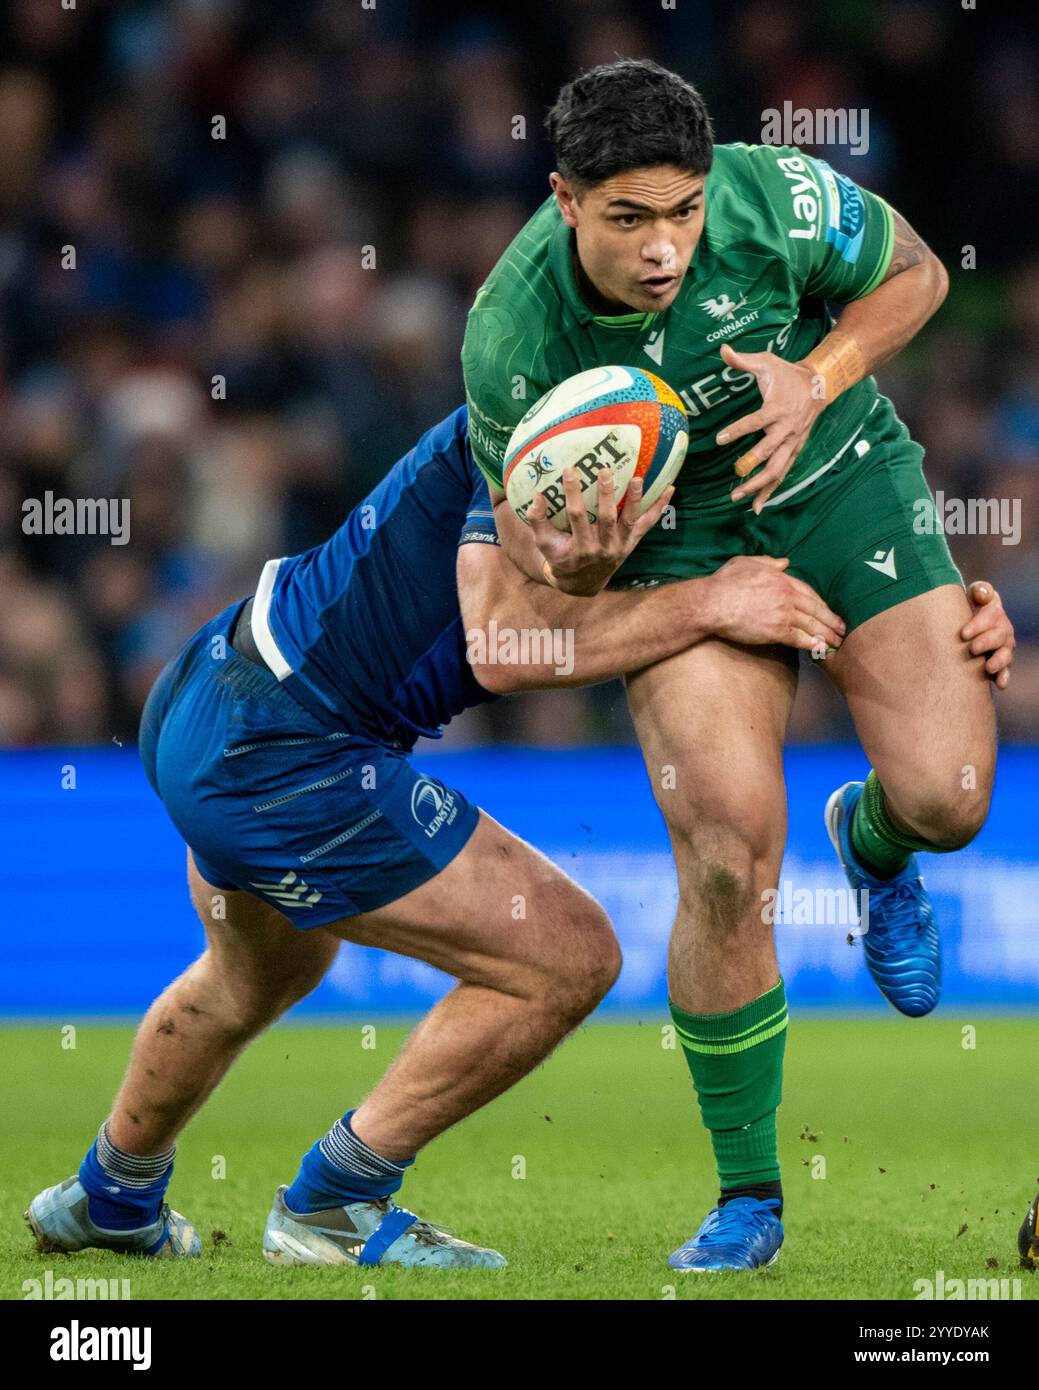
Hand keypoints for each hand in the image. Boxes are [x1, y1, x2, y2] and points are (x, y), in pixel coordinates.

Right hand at [527, 467, 674, 596]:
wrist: (582, 582)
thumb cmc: (560, 556)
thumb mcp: (544, 543)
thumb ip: (537, 520)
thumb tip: (536, 495)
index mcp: (581, 548)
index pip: (577, 516)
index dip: (573, 493)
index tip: (570, 469)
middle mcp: (604, 548)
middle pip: (607, 518)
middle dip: (607, 494)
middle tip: (605, 470)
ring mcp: (621, 545)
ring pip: (630, 521)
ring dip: (635, 499)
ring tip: (638, 478)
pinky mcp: (632, 542)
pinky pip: (648, 524)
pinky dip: (660, 507)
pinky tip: (670, 488)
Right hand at [701, 555, 845, 652]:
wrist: (712, 603)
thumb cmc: (724, 582)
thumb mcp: (746, 562)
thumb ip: (768, 562)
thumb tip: (784, 562)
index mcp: (781, 578)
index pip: (808, 592)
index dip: (820, 603)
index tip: (828, 610)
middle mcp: (787, 596)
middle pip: (816, 609)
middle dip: (831, 620)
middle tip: (842, 629)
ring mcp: (783, 613)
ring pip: (812, 625)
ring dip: (826, 634)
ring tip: (836, 642)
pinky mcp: (777, 631)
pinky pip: (800, 639)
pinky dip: (812, 644)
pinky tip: (820, 649)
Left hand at [717, 343, 826, 513]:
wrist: (820, 385)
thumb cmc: (787, 374)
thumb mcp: (766, 362)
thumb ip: (743, 360)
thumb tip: (723, 349)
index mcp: (777, 409)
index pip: (755, 422)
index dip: (737, 430)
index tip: (719, 439)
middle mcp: (786, 429)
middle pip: (769, 454)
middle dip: (751, 467)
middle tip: (733, 479)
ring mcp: (792, 443)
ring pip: (777, 470)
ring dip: (758, 486)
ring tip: (737, 498)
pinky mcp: (794, 450)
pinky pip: (782, 474)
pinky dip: (770, 490)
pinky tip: (756, 506)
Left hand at [961, 580, 1014, 688]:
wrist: (959, 627)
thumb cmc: (963, 608)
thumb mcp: (969, 596)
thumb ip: (978, 591)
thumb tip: (982, 594)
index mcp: (994, 611)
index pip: (991, 614)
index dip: (979, 624)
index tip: (963, 633)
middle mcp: (1002, 629)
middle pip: (1000, 635)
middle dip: (987, 642)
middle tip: (973, 648)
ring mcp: (1003, 647)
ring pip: (1006, 654)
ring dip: (999, 661)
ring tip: (988, 667)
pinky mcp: (1000, 663)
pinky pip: (1006, 670)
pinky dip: (1004, 677)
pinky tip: (1000, 684)